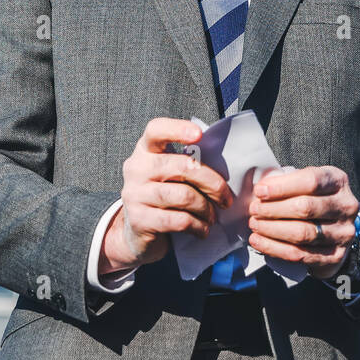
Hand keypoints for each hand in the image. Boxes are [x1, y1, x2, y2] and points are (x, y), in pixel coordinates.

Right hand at [99, 118, 233, 274]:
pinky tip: (202, 229)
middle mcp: (136, 168)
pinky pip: (178, 220)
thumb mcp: (169, 174)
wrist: (136, 231)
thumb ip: (186, 163)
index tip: (199, 134)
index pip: (156, 130)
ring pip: (184, 196)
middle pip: (183, 166)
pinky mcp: (139, 219)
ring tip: (213, 216)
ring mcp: (134, 194)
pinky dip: (198, 226)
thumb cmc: (163, 195)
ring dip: (206, 208)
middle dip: (212, 183)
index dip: (177, 129)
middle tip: (226, 199)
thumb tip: (225, 164)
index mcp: (145, 150)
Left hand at [247, 164, 358, 279]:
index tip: (260, 191)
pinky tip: (259, 241)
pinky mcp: (335, 255)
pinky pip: (300, 254)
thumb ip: (288, 182)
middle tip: (254, 210)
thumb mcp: (307, 184)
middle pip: (305, 207)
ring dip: (272, 229)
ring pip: (302, 233)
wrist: (335, 230)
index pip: (311, 181)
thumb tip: (260, 189)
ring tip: (254, 225)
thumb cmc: (314, 200)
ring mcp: (343, 233)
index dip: (282, 187)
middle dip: (273, 209)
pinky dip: (275, 248)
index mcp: (337, 181)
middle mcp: (346, 206)